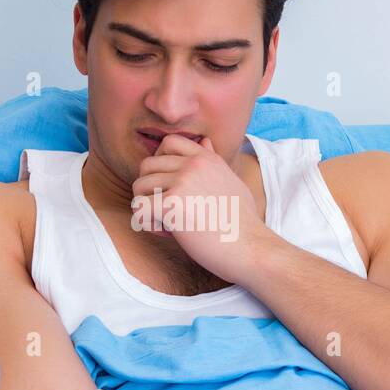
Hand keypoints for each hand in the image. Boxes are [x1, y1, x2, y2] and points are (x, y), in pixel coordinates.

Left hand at [129, 134, 269, 283]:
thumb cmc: (242, 222)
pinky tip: (167, 233)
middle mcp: (193, 164)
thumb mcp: (232, 182)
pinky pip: (138, 209)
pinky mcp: (172, 204)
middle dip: (150, 189)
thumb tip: (205, 141)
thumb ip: (214, 163)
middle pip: (147, 165)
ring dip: (148, 208)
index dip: (160, 163)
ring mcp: (182, 181)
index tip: (169, 185)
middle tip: (169, 212)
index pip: (169, 142)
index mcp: (206, 158)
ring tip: (170, 225)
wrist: (250, 248)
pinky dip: (146, 224)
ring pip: (139, 187)